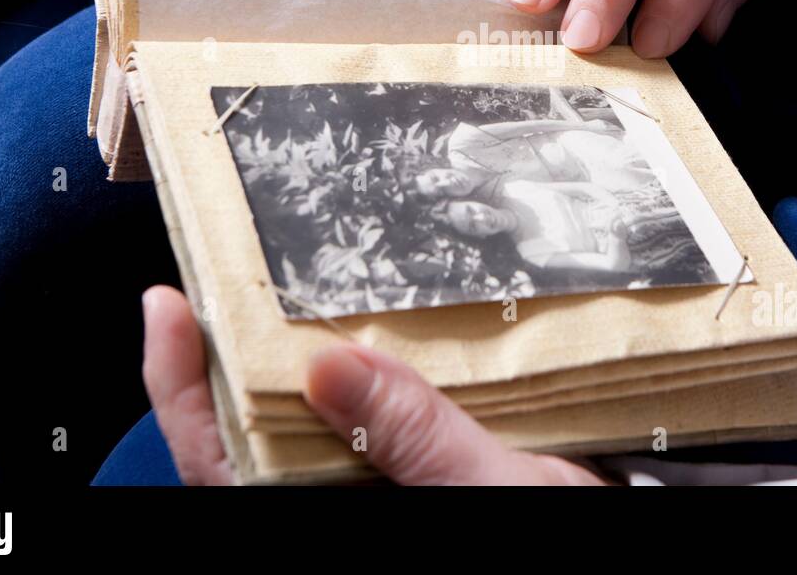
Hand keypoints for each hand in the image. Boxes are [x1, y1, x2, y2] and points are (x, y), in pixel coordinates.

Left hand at [141, 286, 604, 484]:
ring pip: (311, 415)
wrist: (632, 523)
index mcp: (332, 512)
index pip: (220, 457)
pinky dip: (363, 360)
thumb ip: (411, 438)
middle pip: (253, 425)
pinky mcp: (419, 458)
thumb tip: (326, 370)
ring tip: (285, 275)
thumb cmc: (561, 533)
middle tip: (221, 264)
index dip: (179, 386)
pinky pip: (373, 408)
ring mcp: (378, 477)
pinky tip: (372, 318)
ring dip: (295, 349)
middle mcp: (342, 493)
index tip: (164, 306)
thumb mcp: (489, 489)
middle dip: (230, 346)